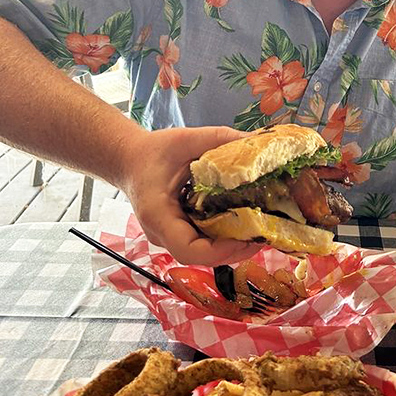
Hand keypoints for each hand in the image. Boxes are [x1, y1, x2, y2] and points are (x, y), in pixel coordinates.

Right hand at [120, 125, 260, 265]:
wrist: (129, 159)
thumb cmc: (152, 151)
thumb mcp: (186, 139)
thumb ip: (220, 139)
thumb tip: (257, 139)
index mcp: (158, 215)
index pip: (189, 250)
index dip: (220, 250)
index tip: (246, 237)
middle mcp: (162, 233)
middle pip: (201, 256)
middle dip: (235, 250)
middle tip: (264, 234)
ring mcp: (169, 236)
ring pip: (204, 253)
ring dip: (232, 246)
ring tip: (260, 230)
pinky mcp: (179, 232)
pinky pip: (203, 242)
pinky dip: (224, 237)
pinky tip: (245, 224)